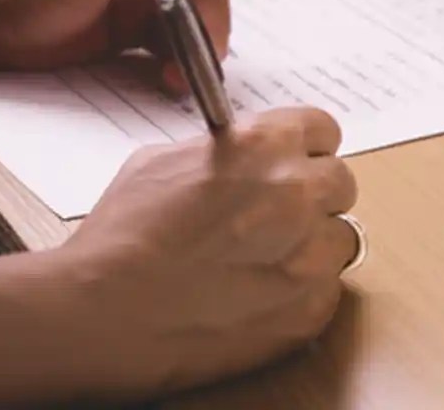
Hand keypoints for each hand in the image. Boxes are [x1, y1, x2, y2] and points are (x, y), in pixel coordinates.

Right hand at [63, 107, 357, 395]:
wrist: (102, 315)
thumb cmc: (121, 238)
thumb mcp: (163, 161)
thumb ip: (223, 153)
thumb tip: (242, 159)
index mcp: (266, 145)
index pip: (323, 129)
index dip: (306, 148)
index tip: (296, 163)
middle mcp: (299, 193)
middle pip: (341, 182)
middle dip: (314, 196)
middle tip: (277, 218)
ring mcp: (311, 254)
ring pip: (341, 238)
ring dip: (313, 247)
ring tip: (263, 263)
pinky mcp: (311, 309)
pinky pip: (327, 291)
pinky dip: (302, 294)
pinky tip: (257, 298)